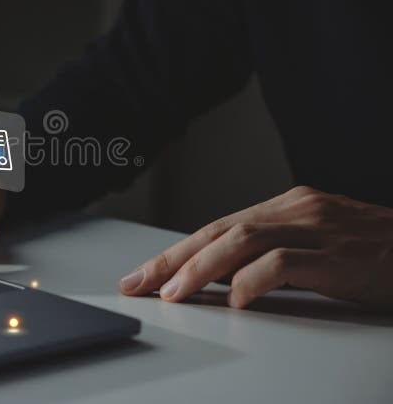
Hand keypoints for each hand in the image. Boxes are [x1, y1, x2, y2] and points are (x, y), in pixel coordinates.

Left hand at [119, 186, 392, 308]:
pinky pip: (283, 263)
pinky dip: (251, 281)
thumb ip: (271, 255)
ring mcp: (317, 228)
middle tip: (138, 283)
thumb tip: (219, 281)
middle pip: (218, 230)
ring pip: (241, 240)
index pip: (217, 226)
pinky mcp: (337, 254)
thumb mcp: (315, 245)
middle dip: (172, 259)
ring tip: (173, 294)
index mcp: (286, 206)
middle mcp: (295, 209)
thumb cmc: (375, 253)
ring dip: (200, 269)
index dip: (176, 251)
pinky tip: (234, 300)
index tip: (143, 274)